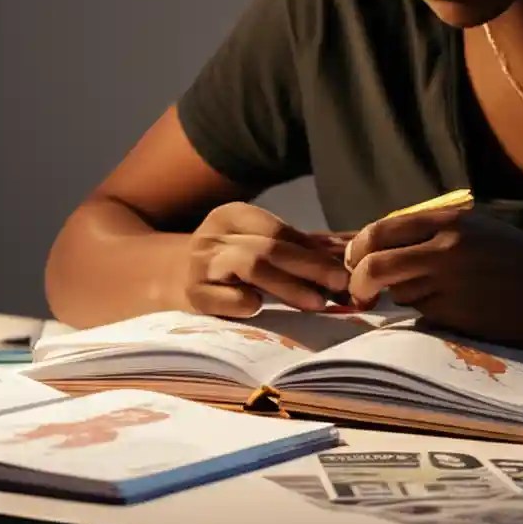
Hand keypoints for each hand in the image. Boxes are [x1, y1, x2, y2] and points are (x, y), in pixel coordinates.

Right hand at [186, 203, 350, 317]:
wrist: (175, 278)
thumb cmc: (229, 262)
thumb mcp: (256, 244)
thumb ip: (298, 247)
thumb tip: (347, 250)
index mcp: (232, 215)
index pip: (278, 230)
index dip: (313, 250)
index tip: (343, 269)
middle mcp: (214, 235)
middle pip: (269, 248)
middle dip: (310, 267)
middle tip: (340, 285)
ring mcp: (201, 264)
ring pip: (250, 267)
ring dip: (289, 286)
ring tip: (317, 303)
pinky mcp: (194, 295)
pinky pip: (224, 298)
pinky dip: (244, 302)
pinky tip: (262, 308)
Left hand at [345, 209, 522, 345]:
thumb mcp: (482, 232)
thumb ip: (437, 235)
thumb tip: (386, 246)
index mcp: (451, 222)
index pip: (381, 230)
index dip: (358, 247)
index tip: (354, 260)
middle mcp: (445, 250)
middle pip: (375, 263)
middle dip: (359, 278)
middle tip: (361, 289)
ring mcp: (450, 286)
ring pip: (399, 292)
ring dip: (403, 295)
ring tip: (439, 293)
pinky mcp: (458, 317)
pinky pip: (424, 313)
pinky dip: (428, 312)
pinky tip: (458, 309)